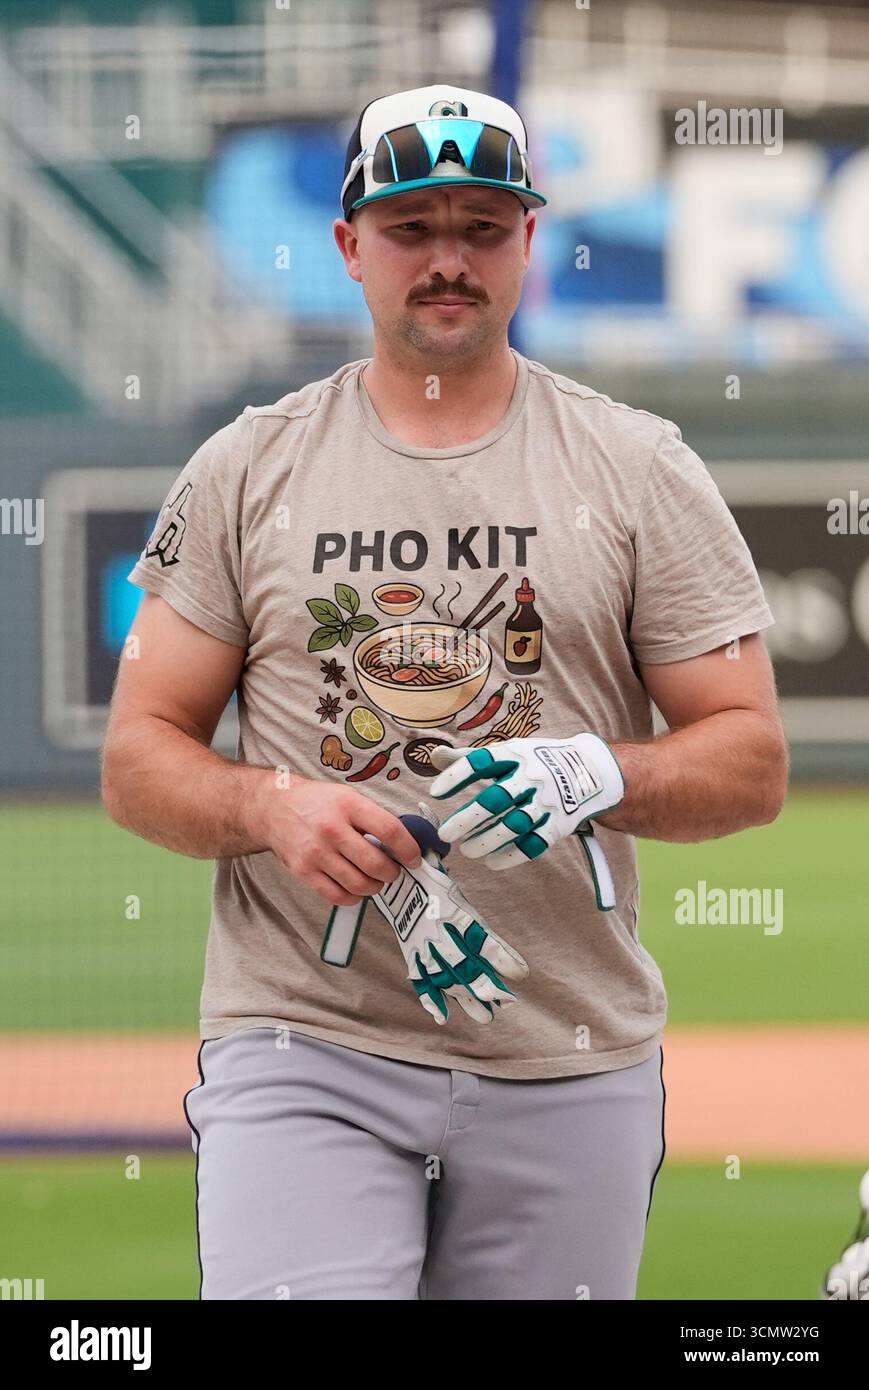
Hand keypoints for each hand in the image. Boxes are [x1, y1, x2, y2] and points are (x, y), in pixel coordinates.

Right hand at [244, 769, 421, 905]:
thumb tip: (403, 842)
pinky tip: (356, 888)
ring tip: (375, 880)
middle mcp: (332, 829)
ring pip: (359, 884)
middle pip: (376, 863)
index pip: (389, 830)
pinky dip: (353, 897)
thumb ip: (373, 817)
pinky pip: (337, 896)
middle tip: (394, 871)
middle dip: (393, 873)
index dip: (408, 849)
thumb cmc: (316, 802)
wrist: (273, 808)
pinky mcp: (304, 871)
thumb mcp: (347, 796)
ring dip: (375, 887)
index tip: (414, 858)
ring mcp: (316, 853)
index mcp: (348, 805)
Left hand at [321, 806, 528, 1024]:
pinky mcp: (415, 953)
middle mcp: (448, 934)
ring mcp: (433, 946)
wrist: (401, 884)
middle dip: (486, 983)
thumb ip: (429, 841)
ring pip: (453, 975)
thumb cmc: (419, 871)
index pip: (483, 937)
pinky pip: (424, 978)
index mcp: (456, 913)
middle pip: (471, 963)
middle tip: (503, 1003)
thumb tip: (423, 807)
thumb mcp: (428, 859)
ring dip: (467, 995)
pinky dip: (431, 996)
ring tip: (484, 1016)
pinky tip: (439, 1014)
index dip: (500, 956)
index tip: (519, 973)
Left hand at [427, 733, 624, 901]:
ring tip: (467, 850)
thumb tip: (434, 756)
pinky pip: (534, 844)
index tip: (434, 793)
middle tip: (445, 833)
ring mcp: (547, 801)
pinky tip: (492, 861)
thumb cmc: (537, 761)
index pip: (481, 762)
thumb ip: (471, 757)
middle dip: (468, 818)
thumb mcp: (509, 751)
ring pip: (514, 825)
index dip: (456, 776)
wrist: (590, 771)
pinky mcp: (559, 824)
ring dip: (488, 840)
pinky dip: (512, 855)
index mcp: (515, 755)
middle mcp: (531, 777)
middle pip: (497, 799)